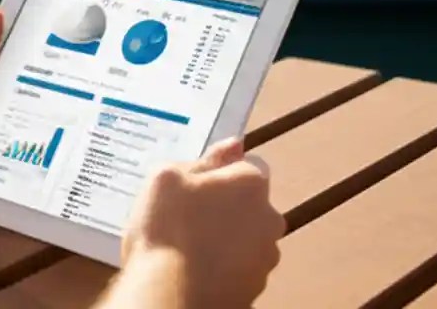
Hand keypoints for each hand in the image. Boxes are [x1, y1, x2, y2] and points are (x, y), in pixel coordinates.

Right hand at [120, 139, 283, 308]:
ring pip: (246, 240)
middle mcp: (269, 219)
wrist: (170, 297)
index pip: (245, 167)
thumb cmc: (167, 229)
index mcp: (252, 183)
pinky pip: (238, 271)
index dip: (218, 176)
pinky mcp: (255, 290)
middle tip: (188, 219)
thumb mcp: (167, 177)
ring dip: (226, 241)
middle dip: (226, 209)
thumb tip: (235, 144)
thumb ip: (205, 159)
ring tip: (189, 251)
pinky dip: (223, 270)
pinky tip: (195, 273)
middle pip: (249, 205)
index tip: (193, 189)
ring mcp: (266, 259)